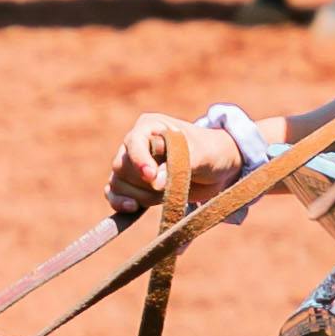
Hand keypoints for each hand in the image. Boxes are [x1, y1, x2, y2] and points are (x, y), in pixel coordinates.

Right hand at [108, 115, 246, 218]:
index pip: (134, 142)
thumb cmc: (211, 152)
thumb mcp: (202, 155)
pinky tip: (132, 208)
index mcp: (151, 126)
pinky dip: (120, 203)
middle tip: (168, 187)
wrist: (219, 169)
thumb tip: (155, 181)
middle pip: (122, 166)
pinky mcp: (134, 185)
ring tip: (165, 196)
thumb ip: (179, 165)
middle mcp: (137, 143)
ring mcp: (133, 165)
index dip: (140, 161)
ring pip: (118, 182)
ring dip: (139, 195)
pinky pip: (115, 194)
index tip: (152, 176)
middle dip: (144, 183)